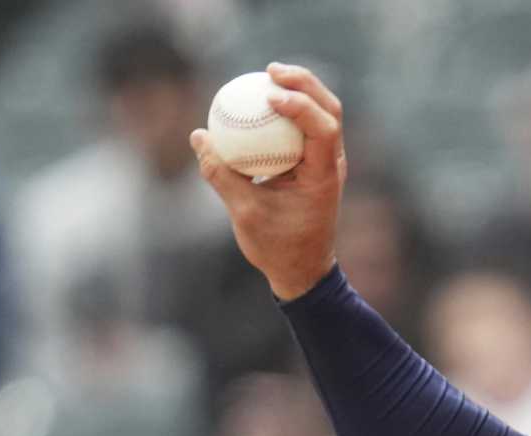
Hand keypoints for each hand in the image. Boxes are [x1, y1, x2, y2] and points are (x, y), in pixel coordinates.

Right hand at [190, 63, 346, 300]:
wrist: (301, 269)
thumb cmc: (277, 247)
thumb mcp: (244, 213)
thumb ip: (221, 174)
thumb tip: (200, 136)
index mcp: (323, 177)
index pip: (323, 130)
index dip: (301, 106)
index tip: (269, 96)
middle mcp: (331, 164)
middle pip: (330, 109)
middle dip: (305, 83)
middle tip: (270, 70)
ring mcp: (325, 161)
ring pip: (323, 113)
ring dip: (301, 89)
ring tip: (267, 75)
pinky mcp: (313, 162)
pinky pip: (304, 126)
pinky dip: (288, 108)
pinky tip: (260, 98)